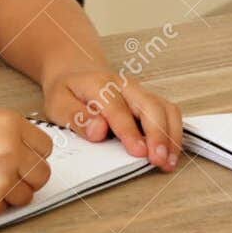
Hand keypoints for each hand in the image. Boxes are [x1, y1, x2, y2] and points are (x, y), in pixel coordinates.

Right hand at [0, 108, 53, 218]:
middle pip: (42, 174)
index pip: (44, 146)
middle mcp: (9, 151)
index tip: (24, 158)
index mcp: (7, 124)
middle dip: (26, 176)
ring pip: (26, 196)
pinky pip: (4, 211)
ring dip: (10, 194)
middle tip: (6, 175)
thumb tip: (21, 146)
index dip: (33, 154)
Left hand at [41, 68, 181, 170]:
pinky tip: (171, 152)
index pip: (118, 108)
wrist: (77, 70)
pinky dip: (174, 132)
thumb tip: (98, 131)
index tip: (138, 151)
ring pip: (165, 108)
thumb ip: (76, 117)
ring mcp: (140, 92)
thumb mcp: (57, 102)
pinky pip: (169, 112)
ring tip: (168, 161)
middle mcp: (125, 86)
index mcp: (99, 84)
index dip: (129, 131)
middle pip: (150, 105)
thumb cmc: (67, 90)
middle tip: (158, 160)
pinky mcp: (150, 100)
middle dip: (158, 134)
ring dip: (171, 135)